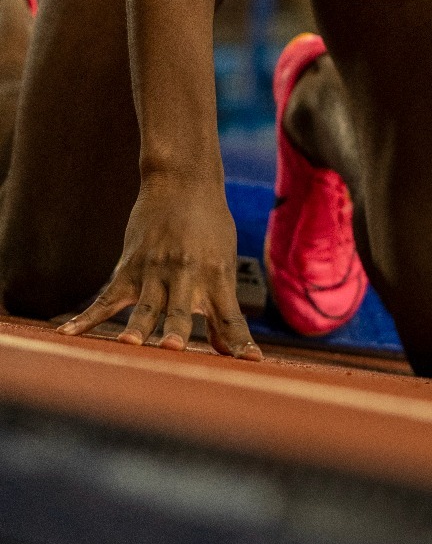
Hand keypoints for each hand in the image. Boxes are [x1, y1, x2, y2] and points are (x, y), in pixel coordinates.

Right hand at [59, 169, 261, 358]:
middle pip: (181, 309)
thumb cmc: (210, 227)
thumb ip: (221, 307)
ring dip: (138, 325)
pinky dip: (86, 318)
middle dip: (176, 329)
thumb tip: (228, 350)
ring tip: (129, 343)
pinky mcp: (129, 268)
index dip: (239, 341)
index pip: (230, 316)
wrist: (182, 182)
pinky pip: (106, 299)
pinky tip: (68, 334)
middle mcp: (187, 274)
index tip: (251, 362)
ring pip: (145, 305)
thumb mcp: (223, 262)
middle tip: (172, 347)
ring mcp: (155, 270)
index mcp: (217, 275)